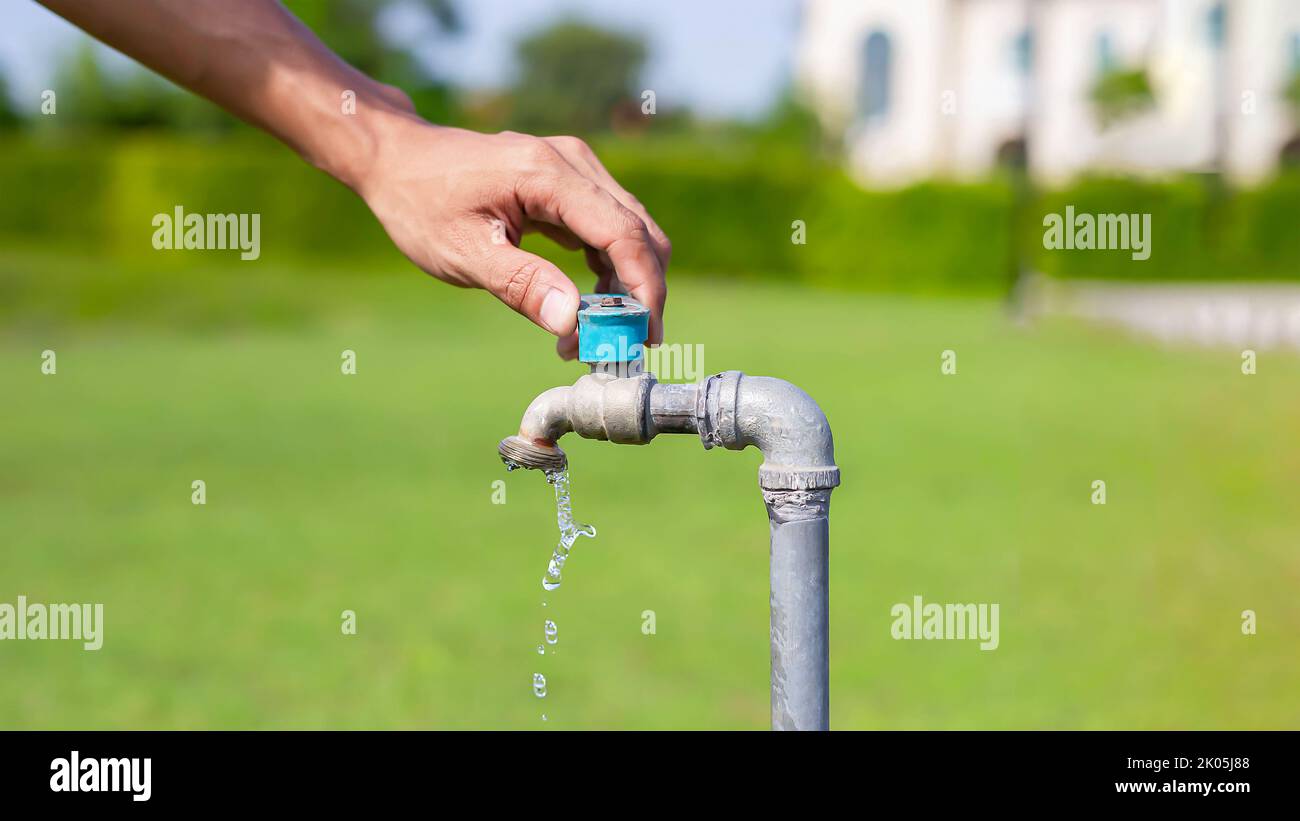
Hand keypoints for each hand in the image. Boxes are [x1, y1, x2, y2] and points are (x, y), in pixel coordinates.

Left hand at [352, 115, 670, 358]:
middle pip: (639, 231)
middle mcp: (572, 162)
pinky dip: (606, 269)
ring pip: (629, 231)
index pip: (623, 233)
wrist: (397, 159)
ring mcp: (574, 168)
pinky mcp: (569, 181)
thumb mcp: (463, 252)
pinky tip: (582, 305)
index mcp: (547, 174)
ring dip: (623, 285)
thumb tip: (573, 323)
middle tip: (623, 346)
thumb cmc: (420, 203)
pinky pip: (607, 227)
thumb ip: (522, 285)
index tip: (645, 336)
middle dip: (640, 293)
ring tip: (589, 334)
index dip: (644, 288)